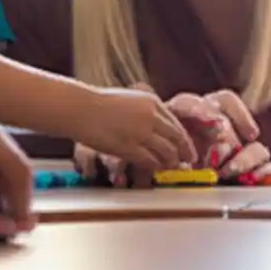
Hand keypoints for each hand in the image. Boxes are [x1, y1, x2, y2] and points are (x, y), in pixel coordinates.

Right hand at [76, 89, 267, 185]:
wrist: (80, 108)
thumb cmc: (99, 103)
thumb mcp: (129, 99)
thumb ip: (145, 109)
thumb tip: (156, 121)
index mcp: (151, 102)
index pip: (176, 123)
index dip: (185, 138)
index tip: (190, 147)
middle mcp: (150, 116)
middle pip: (176, 138)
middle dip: (185, 152)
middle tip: (190, 162)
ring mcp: (141, 132)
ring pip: (166, 151)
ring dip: (172, 161)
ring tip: (175, 168)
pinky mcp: (130, 146)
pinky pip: (149, 160)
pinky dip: (156, 166)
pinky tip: (158, 170)